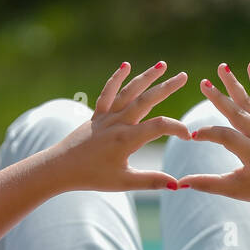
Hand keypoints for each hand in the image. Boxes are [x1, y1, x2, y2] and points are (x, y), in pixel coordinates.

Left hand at [49, 61, 189, 190]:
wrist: (59, 168)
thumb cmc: (91, 177)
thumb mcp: (123, 183)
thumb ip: (151, 181)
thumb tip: (177, 185)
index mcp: (127, 139)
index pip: (159, 126)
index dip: (177, 128)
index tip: (189, 136)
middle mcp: (118, 123)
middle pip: (147, 100)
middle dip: (167, 87)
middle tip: (184, 76)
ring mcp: (106, 117)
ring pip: (129, 92)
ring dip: (146, 77)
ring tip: (162, 65)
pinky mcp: (96, 115)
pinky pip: (107, 93)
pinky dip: (116, 79)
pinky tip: (125, 65)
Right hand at [179, 62, 249, 212]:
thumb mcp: (235, 190)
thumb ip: (208, 184)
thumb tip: (179, 182)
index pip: (226, 137)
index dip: (208, 134)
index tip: (191, 136)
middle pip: (237, 113)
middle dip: (219, 98)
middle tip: (203, 83)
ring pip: (249, 102)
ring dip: (235, 84)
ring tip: (222, 67)